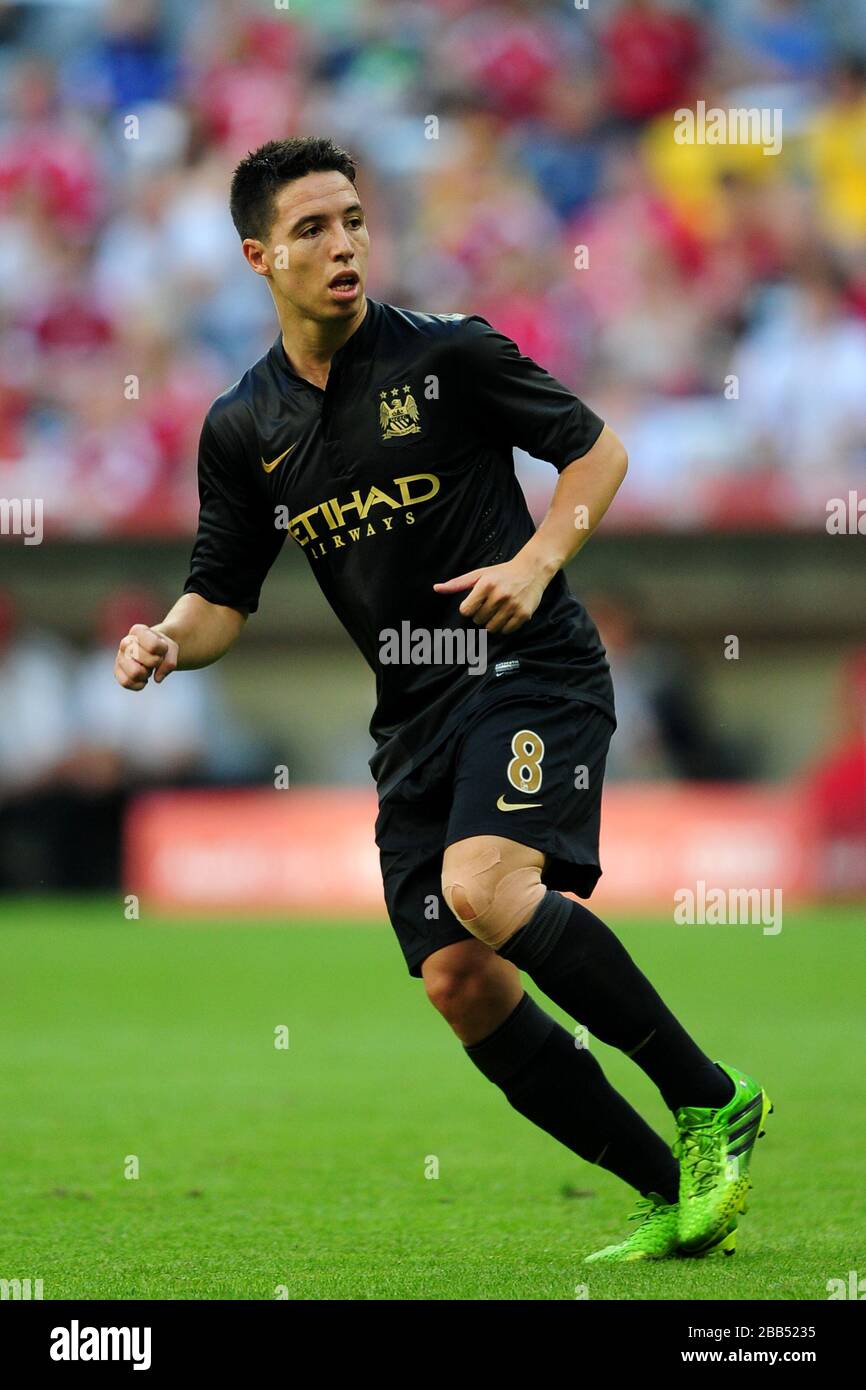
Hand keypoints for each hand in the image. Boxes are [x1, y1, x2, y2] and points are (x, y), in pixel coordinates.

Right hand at [114, 623, 177, 689]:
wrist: (152, 651)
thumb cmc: (161, 647)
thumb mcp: (171, 649)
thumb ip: (170, 661)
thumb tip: (157, 678)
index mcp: (138, 631)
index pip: (154, 646)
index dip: (163, 650)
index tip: (162, 647)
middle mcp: (125, 642)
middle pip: (149, 661)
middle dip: (157, 663)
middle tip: (155, 659)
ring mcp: (119, 657)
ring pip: (135, 673)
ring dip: (146, 674)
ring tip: (147, 668)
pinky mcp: (117, 672)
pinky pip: (126, 683)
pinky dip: (139, 684)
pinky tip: (142, 678)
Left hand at [433, 557, 548, 634]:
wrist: (532, 570)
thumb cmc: (502, 573)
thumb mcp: (479, 574)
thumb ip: (457, 583)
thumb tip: (436, 588)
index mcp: (486, 584)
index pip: (466, 610)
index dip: (469, 608)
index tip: (476, 602)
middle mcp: (500, 595)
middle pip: (478, 620)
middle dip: (481, 615)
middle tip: (490, 605)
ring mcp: (513, 606)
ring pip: (491, 628)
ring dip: (491, 623)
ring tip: (498, 610)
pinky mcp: (523, 614)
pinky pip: (506, 631)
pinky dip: (504, 626)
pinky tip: (507, 615)